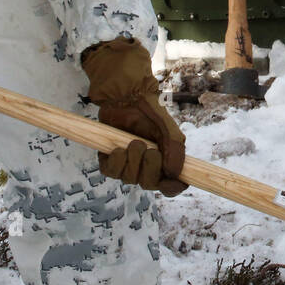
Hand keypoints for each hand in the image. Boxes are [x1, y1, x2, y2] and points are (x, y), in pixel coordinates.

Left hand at [82, 38, 186, 194]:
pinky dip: (115, 162)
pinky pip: (110, 172)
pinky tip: (118, 149)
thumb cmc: (150, 112)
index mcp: (164, 162)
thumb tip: (174, 174)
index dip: (170, 188)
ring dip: (132, 161)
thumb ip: (175, 151)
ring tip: (134, 142)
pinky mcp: (110, 159)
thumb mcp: (169, 130)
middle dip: (149, 168)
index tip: (169, 182)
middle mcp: (146, 166)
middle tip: (149, 150)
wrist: (127, 97)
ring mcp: (128, 164)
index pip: (170, 186)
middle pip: (148, 184)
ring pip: (129, 178)